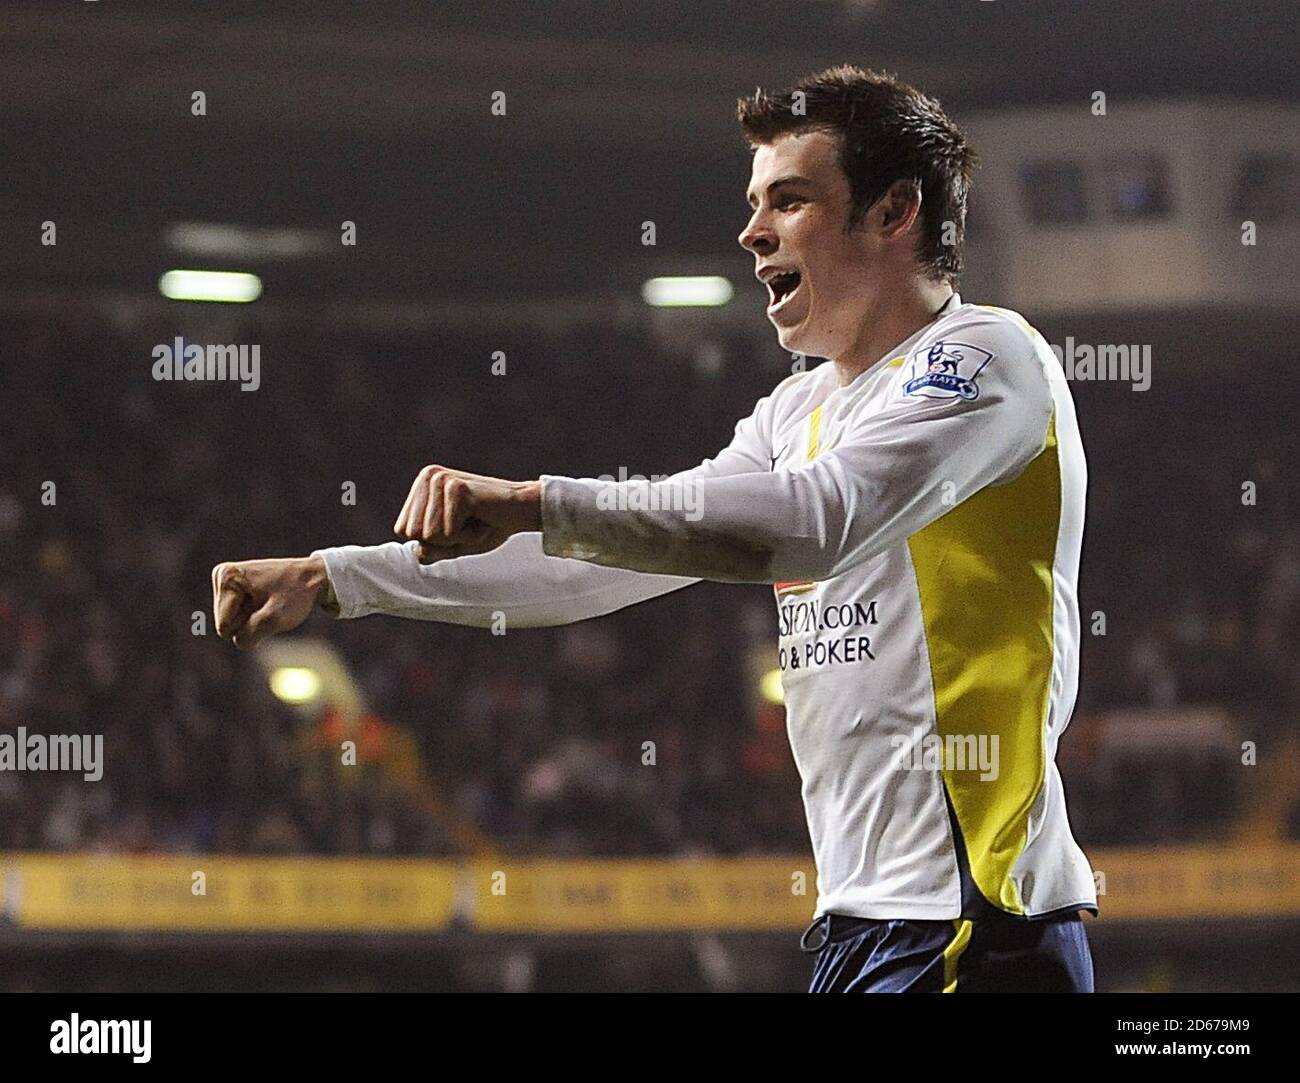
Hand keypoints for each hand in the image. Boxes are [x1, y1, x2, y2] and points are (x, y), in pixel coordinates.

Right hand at [211, 555, 329, 649]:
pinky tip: (266, 603)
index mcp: (226, 577)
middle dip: (250, 622)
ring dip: (253, 620)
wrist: (312, 577)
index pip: (225, 626)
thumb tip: (238, 640)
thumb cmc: (296, 594)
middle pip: (226, 626)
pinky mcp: (233, 591)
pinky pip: (237, 620)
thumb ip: (250, 635)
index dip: (250, 624)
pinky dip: (254, 617)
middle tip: (271, 605)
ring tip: (270, 602)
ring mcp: (226, 584)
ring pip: (232, 625)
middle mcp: (221, 577)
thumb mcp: (275, 618)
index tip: (269, 604)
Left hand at [393, 465, 540, 562]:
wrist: (523, 510)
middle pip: (413, 534)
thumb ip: (431, 550)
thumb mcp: (454, 543)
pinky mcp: (456, 489)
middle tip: (468, 523)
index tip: (457, 525)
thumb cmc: (488, 525)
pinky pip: (448, 534)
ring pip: (429, 536)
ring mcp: (442, 480)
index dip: (432, 540)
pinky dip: (468, 536)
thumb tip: (418, 553)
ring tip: (475, 519)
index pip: (403, 530)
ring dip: (457, 538)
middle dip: (443, 540)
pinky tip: (482, 517)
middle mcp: (428, 477)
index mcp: (421, 484)